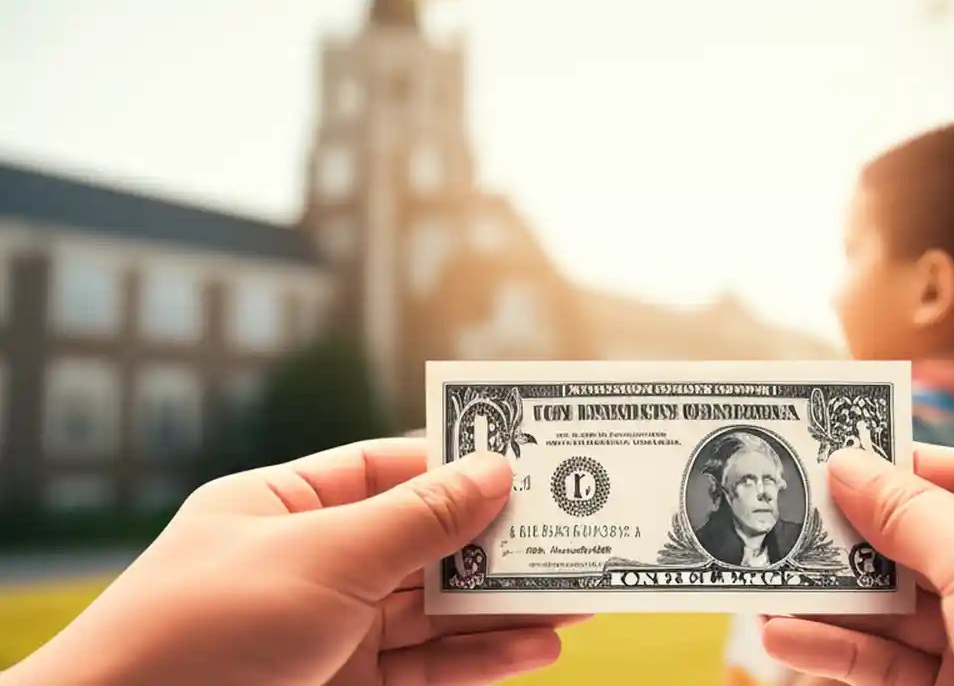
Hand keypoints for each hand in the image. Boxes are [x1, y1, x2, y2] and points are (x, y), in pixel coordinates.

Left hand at [5, 439, 580, 685]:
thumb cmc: (198, 633)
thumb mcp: (319, 558)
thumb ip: (415, 519)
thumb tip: (494, 471)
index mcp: (284, 507)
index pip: (389, 469)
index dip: (461, 464)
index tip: (533, 464)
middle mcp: (311, 567)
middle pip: (425, 544)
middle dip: (499, 545)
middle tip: (580, 536)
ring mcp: (329, 635)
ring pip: (437, 613)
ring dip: (506, 608)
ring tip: (580, 598)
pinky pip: (430, 670)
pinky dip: (483, 660)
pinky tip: (536, 649)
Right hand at [761, 444, 953, 685]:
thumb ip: (909, 512)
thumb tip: (846, 463)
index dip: (890, 463)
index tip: (818, 451)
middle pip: (914, 543)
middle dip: (846, 533)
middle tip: (775, 512)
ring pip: (892, 611)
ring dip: (827, 598)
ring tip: (761, 582)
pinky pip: (886, 666)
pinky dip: (835, 652)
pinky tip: (782, 638)